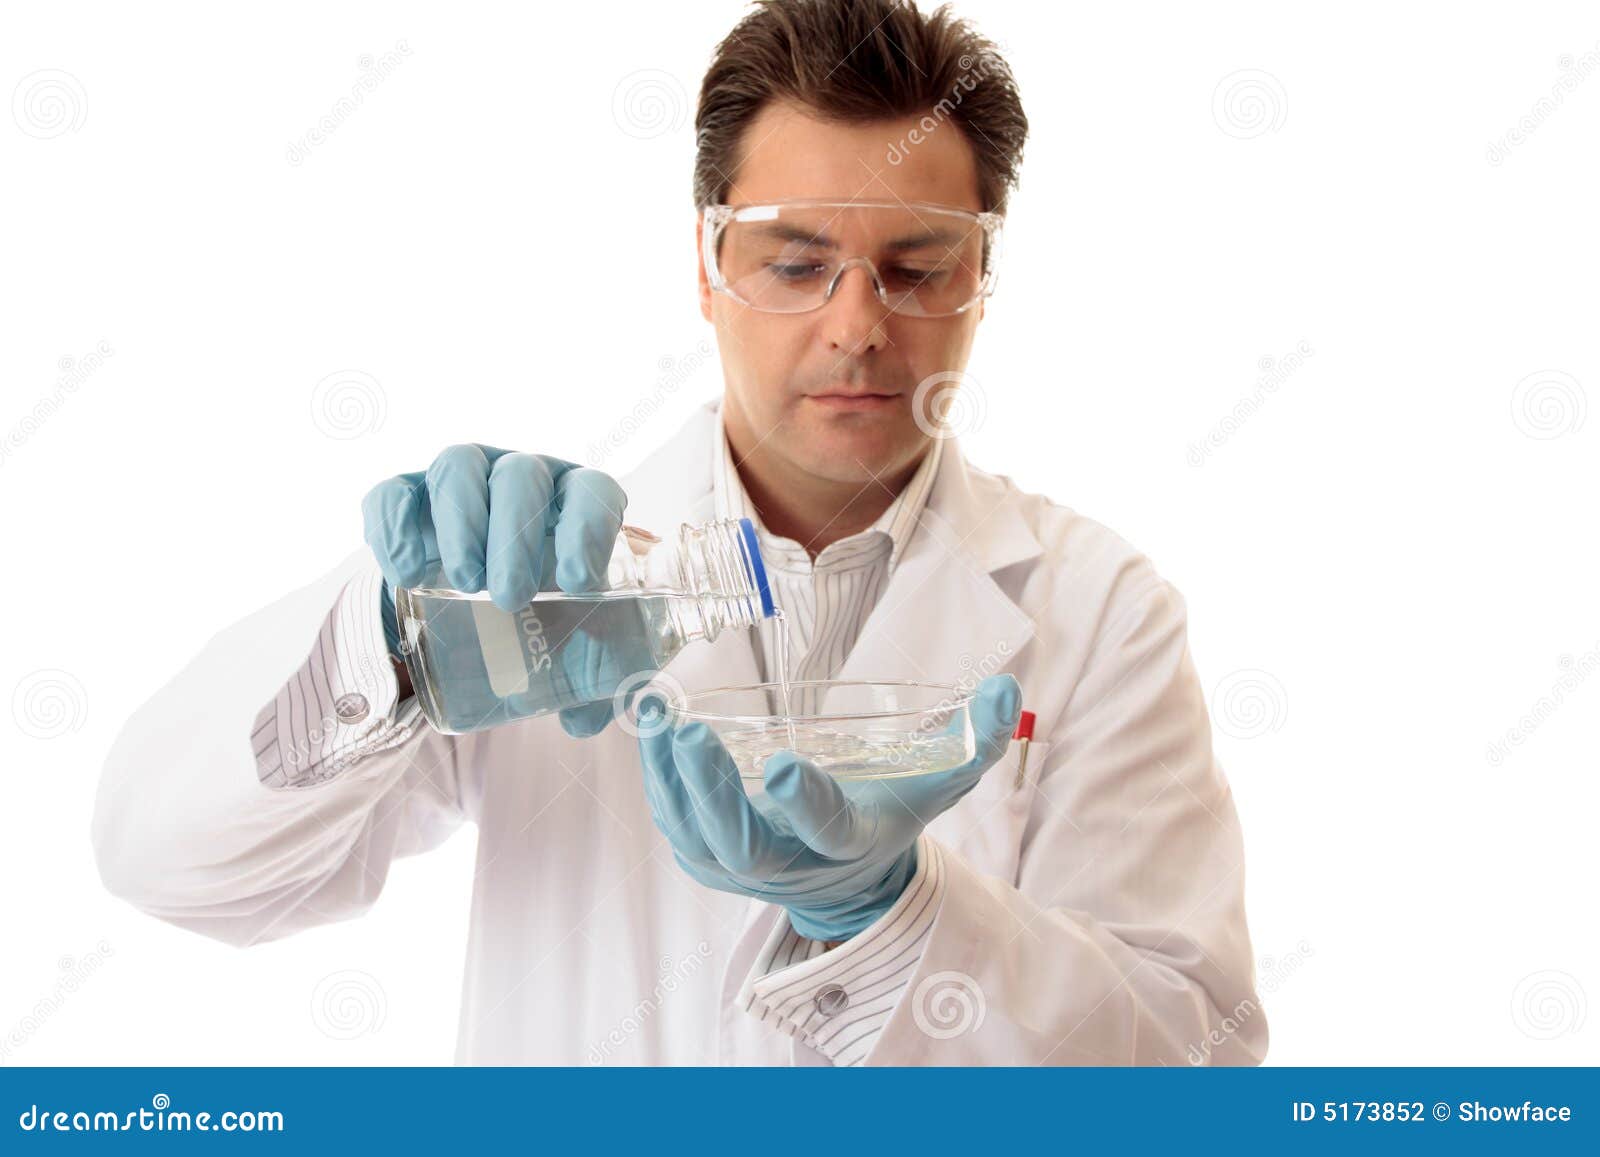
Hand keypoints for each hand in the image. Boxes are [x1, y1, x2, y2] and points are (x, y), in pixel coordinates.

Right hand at [361, 444, 628, 736]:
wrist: (482, 611)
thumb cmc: (549, 618)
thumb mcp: (582, 649)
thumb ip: (597, 683)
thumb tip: (584, 720)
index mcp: (577, 505)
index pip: (592, 492)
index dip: (589, 527)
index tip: (580, 582)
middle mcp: (525, 480)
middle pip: (522, 476)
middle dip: (516, 534)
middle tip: (510, 596)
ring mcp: (467, 482)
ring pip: (460, 466)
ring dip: (461, 521)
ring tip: (462, 581)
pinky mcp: (410, 498)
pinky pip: (395, 491)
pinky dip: (393, 522)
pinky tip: (401, 569)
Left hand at [636, 674, 1021, 939]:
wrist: (849, 879)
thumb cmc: (891, 812)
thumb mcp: (940, 780)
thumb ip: (976, 738)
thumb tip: (1007, 690)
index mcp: (850, 843)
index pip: (828, 830)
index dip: (805, 804)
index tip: (782, 765)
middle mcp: (791, 867)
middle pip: (740, 846)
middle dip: (710, 793)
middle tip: (686, 733)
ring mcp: (743, 872)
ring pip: (694, 840)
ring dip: (668, 782)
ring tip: (653, 720)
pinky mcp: (709, 863)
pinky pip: (675, 830)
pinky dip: (657, 786)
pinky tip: (647, 734)